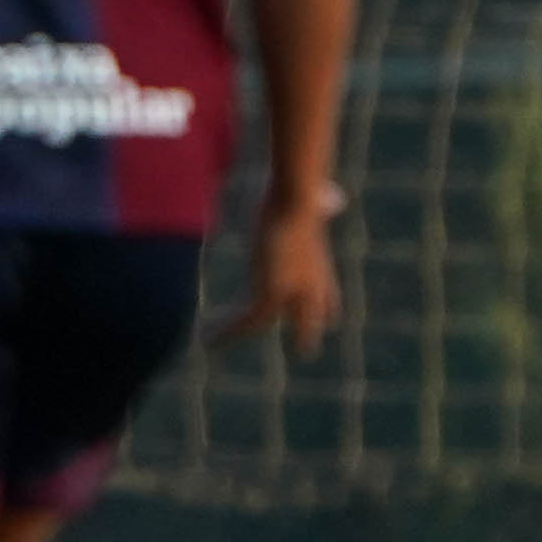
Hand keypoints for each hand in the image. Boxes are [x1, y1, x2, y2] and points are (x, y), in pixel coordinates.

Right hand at [210, 181, 345, 355]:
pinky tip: (205, 338)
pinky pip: (245, 322)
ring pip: (265, 321)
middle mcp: (309, 284)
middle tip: (305, 350)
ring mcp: (290, 293)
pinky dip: (225, 332)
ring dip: (234, 330)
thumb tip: (336, 198)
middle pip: (312, 318)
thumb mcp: (314, 202)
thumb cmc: (298, 191)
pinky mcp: (270, 296)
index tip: (328, 321)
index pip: (327, 295)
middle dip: (306, 332)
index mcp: (318, 261)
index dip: (325, 308)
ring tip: (209, 341)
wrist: (298, 199)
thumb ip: (324, 203)